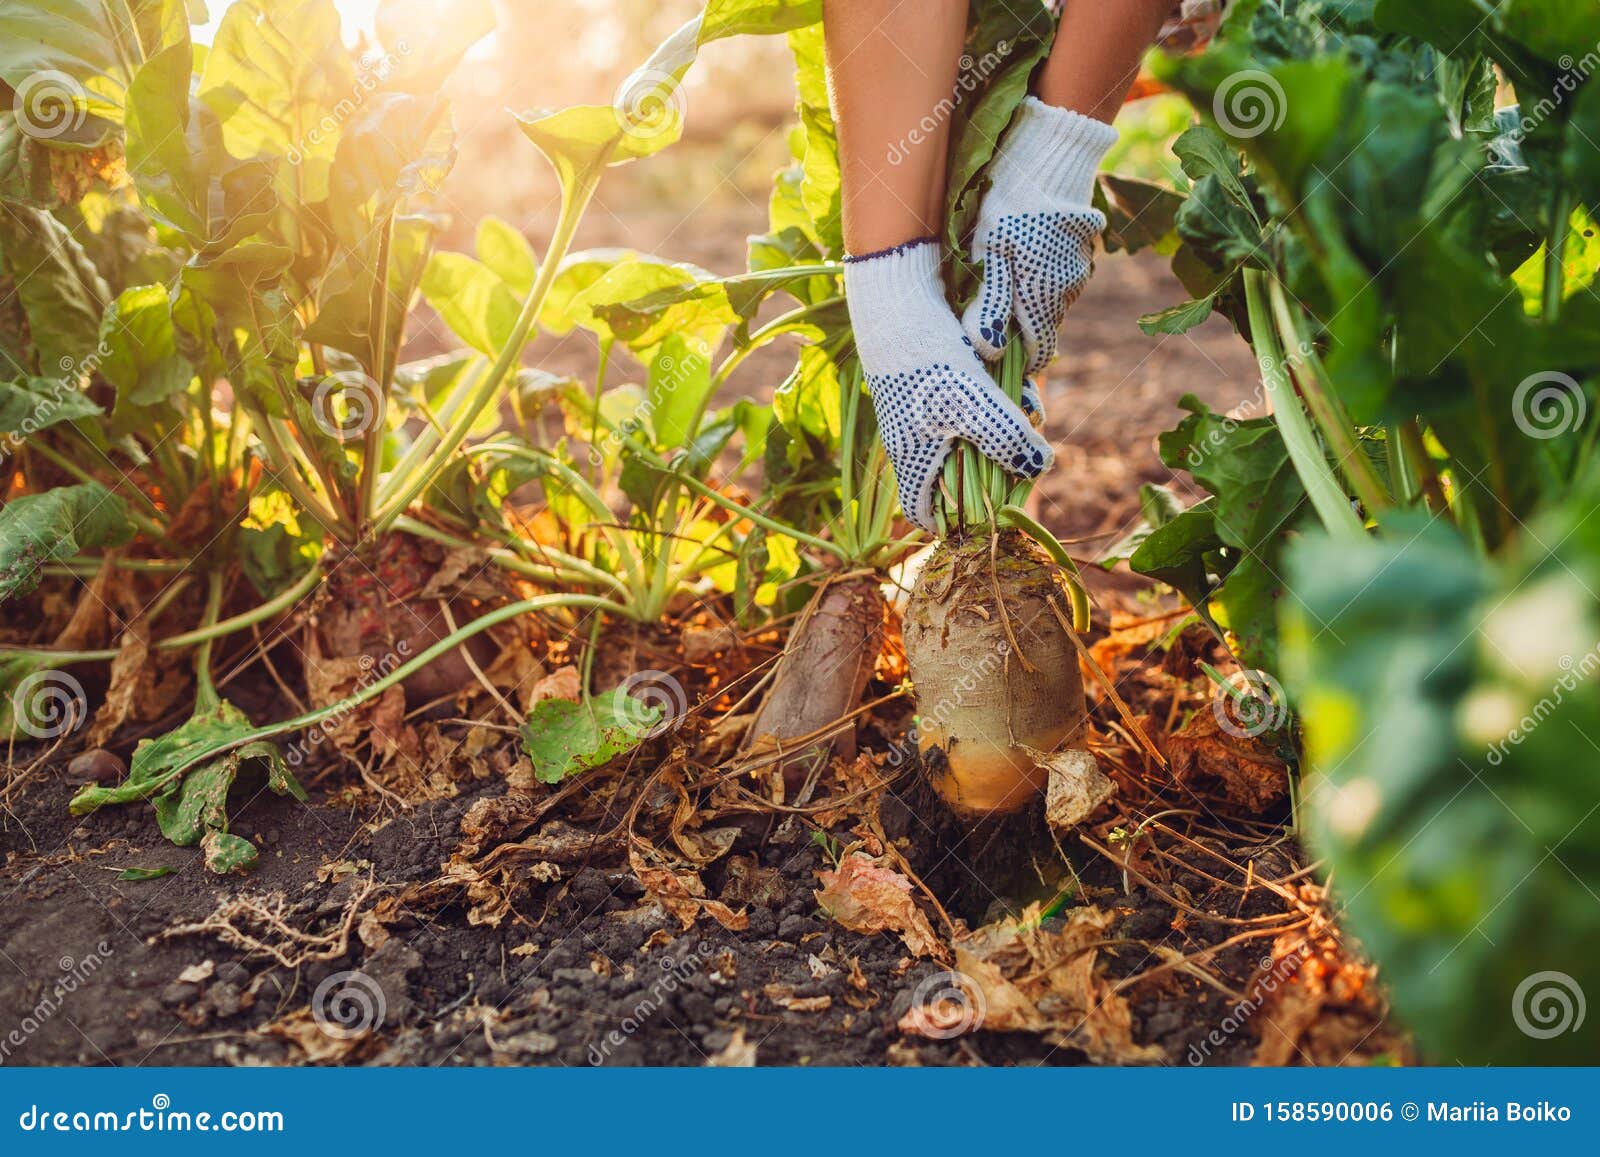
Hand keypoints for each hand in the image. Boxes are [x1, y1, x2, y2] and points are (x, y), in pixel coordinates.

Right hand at [843, 238, 1052, 531]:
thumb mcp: (975, 404)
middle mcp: (915, 442)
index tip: (994, 515)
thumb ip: (1008, 441)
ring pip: (972, 438)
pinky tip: (1019, 386)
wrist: (898, 298)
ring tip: (1028, 412)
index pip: (926, 514)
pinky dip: (996, 402)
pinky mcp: (935, 385)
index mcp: (912, 461)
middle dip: (998, 467)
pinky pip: (972, 407)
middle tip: (1028, 455)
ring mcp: (924, 414)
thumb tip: (1040, 470)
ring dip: (1004, 430)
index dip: (956, 524)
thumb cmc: (929, 360)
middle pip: (959, 477)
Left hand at [960, 98, 1115, 374]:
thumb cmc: (1010, 208)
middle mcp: (1067, 292)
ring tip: (997, 276)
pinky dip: (1038, 276)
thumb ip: (990, 304)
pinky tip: (1018, 254)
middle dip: (1017, 329)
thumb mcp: (990, 255)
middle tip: (984, 312)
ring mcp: (1077, 269)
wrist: (1049, 158)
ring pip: (1049, 302)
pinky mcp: (1080, 249)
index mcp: (1043, 301)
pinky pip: (1058, 277)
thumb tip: (988, 350)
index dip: (1017, 363)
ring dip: (1027, 300)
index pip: (1038, 354)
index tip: (995, 358)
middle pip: (1042, 328)